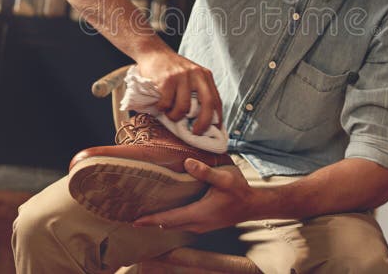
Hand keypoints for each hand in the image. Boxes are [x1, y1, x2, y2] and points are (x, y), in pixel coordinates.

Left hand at [133, 158, 267, 232]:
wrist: (252, 205)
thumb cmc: (239, 191)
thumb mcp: (224, 178)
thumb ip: (205, 172)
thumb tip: (187, 163)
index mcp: (199, 213)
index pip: (170, 218)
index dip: (152, 220)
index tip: (136, 221)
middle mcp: (198, 223)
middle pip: (169, 225)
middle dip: (152, 222)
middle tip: (135, 217)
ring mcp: (202, 226)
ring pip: (176, 226)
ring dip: (162, 221)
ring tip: (147, 215)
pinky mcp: (205, 224)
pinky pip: (183, 224)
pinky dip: (172, 220)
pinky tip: (168, 212)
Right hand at [135, 50, 222, 133]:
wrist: (153, 52)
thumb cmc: (172, 70)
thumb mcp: (191, 76)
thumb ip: (198, 91)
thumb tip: (205, 119)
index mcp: (205, 75)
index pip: (216, 99)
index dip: (217, 117)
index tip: (215, 129)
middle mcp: (196, 74)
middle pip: (207, 104)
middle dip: (203, 123)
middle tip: (195, 132)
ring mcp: (182, 76)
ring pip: (184, 107)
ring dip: (175, 116)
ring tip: (170, 113)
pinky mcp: (167, 79)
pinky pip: (167, 103)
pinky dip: (162, 108)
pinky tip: (160, 104)